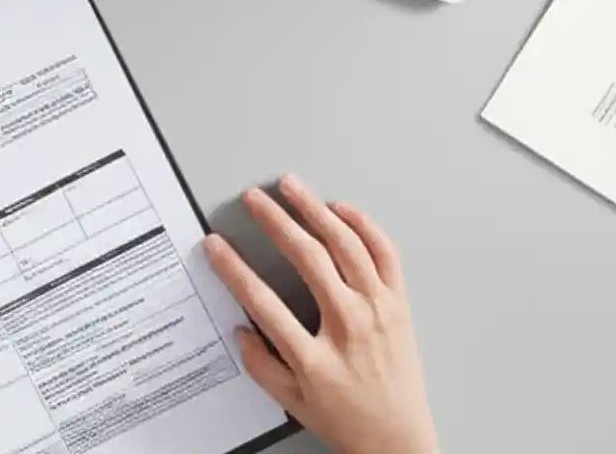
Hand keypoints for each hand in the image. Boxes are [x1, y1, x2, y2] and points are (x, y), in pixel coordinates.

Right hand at [205, 176, 436, 453]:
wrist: (400, 439)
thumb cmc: (349, 421)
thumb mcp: (292, 402)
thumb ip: (260, 365)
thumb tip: (240, 330)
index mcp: (317, 357)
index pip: (264, 302)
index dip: (233, 268)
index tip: (216, 246)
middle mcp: (351, 327)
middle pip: (308, 258)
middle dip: (275, 221)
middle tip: (253, 200)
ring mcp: (379, 310)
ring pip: (346, 244)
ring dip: (315, 209)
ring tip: (292, 187)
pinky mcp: (399, 303)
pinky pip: (384, 252)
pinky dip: (363, 224)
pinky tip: (341, 209)